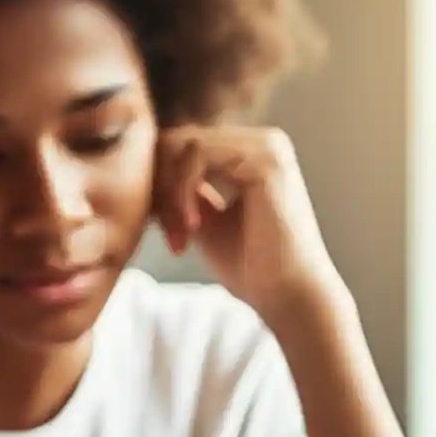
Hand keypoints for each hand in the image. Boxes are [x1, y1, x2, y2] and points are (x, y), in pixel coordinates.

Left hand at [153, 124, 347, 322]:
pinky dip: (183, 194)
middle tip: (169, 237)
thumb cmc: (250, 266)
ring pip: (183, 147)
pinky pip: (197, 157)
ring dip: (170, 196)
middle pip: (177, 141)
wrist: (288, 295)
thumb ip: (181, 190)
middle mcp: (261, 141)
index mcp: (249, 153)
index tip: (164, 231)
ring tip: (180, 239)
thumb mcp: (202, 219)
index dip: (159, 186)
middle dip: (160, 190)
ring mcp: (266, 146)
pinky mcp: (265, 160)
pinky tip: (193, 228)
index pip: (181, 146)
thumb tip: (147, 169)